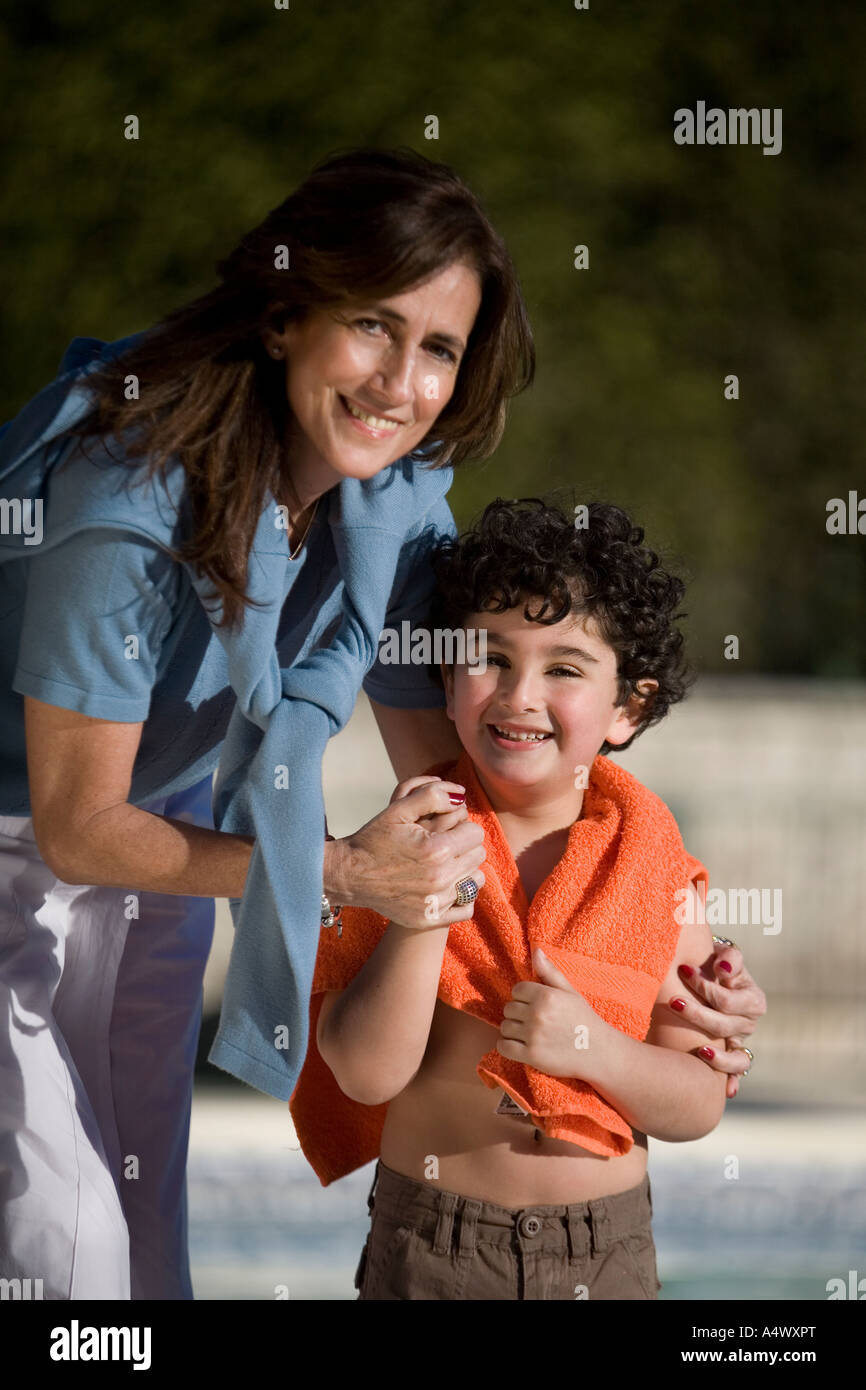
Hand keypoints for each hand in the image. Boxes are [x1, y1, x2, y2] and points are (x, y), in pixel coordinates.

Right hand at [326, 775, 485, 931]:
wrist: (349, 875)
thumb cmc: (374, 839)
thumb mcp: (399, 809)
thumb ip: (433, 795)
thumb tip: (461, 795)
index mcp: (436, 849)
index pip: (476, 833)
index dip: (462, 827)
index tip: (447, 829)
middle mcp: (440, 878)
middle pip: (478, 855)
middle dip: (464, 846)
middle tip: (443, 844)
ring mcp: (436, 902)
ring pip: (476, 880)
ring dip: (464, 869)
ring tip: (444, 864)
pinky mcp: (430, 918)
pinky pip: (467, 908)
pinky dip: (461, 897)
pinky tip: (445, 886)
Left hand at [495, 946, 604, 1078]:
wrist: (599, 1052)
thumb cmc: (583, 1019)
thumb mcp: (570, 992)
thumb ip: (550, 971)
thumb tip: (536, 950)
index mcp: (546, 995)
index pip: (517, 990)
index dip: (525, 998)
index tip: (537, 1006)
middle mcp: (538, 1014)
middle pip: (509, 1009)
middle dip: (519, 1014)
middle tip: (535, 1022)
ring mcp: (534, 1035)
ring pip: (505, 1027)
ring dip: (513, 1031)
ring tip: (530, 1034)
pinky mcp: (531, 1055)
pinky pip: (503, 1047)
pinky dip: (507, 1047)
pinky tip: (520, 1046)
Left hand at [670, 939, 765, 1097]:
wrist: (705, 980)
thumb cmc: (711, 964)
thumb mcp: (721, 954)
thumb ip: (728, 955)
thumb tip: (722, 965)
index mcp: (751, 996)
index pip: (730, 998)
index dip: (708, 987)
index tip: (683, 971)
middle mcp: (748, 1022)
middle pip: (726, 1026)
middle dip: (699, 1014)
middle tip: (673, 1000)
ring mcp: (740, 1043)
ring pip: (739, 1059)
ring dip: (719, 1058)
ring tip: (699, 1050)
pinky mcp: (730, 1060)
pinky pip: (736, 1076)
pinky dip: (731, 1083)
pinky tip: (724, 1092)